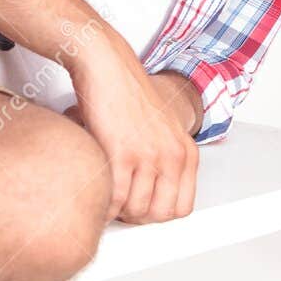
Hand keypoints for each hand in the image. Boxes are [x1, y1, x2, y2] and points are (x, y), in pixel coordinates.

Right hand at [64, 34, 198, 223]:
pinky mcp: (122, 153)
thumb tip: (146, 193)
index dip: (156, 214)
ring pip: (135, 209)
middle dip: (135, 216)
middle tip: (118, 205)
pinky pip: (114, 197)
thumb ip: (162, 159)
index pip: (181, 208)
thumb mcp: (161, 128)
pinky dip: (102, 202)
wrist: (107, 65)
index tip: (139, 207)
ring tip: (104, 195)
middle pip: (159, 214)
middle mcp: (172, 155)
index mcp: (185, 151)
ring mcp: (148, 155)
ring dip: (116, 210)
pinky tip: (95, 190)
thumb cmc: (127, 93)